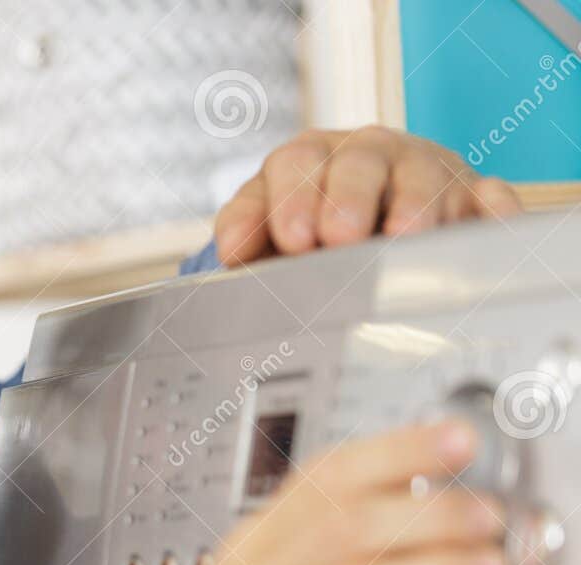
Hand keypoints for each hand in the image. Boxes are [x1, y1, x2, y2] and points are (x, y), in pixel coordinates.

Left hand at [214, 127, 522, 265]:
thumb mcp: (271, 226)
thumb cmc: (311, 224)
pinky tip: (484, 224)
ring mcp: (423, 170)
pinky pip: (487, 198)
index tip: (290, 239)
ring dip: (414, 204)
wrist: (371, 212)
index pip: (295, 165)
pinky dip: (488, 210)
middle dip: (348, 199)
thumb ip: (250, 235)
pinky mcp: (471, 196)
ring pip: (423, 177)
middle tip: (339, 236)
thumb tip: (232, 255)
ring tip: (404, 235)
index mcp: (311, 157)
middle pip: (359, 165)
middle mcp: (369, 154)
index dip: (290, 200)